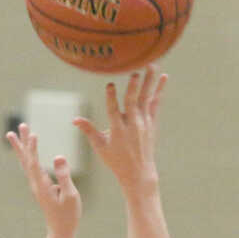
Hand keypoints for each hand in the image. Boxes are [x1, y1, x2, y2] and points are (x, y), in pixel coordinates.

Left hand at [6, 123, 80, 237]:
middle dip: (23, 142)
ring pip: (26, 162)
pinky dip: (28, 155)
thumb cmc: (68, 214)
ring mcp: (36, 185)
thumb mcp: (70, 195)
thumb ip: (64, 176)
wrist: (61, 230)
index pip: (34, 163)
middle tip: (20, 125)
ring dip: (22, 147)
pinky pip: (31, 167)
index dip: (33, 149)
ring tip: (16, 133)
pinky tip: (28, 150)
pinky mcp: (40, 186)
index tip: (34, 134)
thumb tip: (58, 156)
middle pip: (26, 159)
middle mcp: (35, 184)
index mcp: (42, 186)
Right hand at [74, 66, 165, 190]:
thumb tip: (74, 120)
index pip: (114, 110)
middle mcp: (132, 125)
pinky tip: (163, 77)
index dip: (111, 98)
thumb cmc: (116, 160)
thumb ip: (88, 130)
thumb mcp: (99, 146)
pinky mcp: (152, 123)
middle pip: (133, 102)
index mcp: (117, 130)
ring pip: (146, 98)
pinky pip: (156, 103)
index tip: (110, 85)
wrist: (138, 173)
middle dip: (134, 87)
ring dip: (149, 81)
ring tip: (152, 64)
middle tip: (135, 71)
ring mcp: (144, 123)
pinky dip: (159, 90)